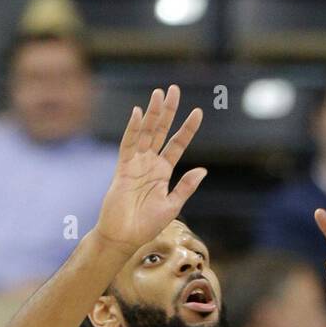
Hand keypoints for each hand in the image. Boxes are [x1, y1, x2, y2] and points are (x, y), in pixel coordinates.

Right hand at [94, 86, 206, 253]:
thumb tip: (203, 169)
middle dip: (168, 111)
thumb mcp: (172, 205)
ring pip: (146, 133)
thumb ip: (186, 187)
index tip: (198, 112)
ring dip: (153, 114)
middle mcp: (149, 163)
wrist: (124, 237)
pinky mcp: (122, 168)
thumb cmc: (146, 225)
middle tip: (174, 90)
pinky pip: (128, 144)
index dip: (187, 129)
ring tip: (159, 93)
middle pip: (161, 131)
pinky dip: (134, 129)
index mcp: (163, 172)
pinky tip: (139, 113)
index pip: (177, 144)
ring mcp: (136, 164)